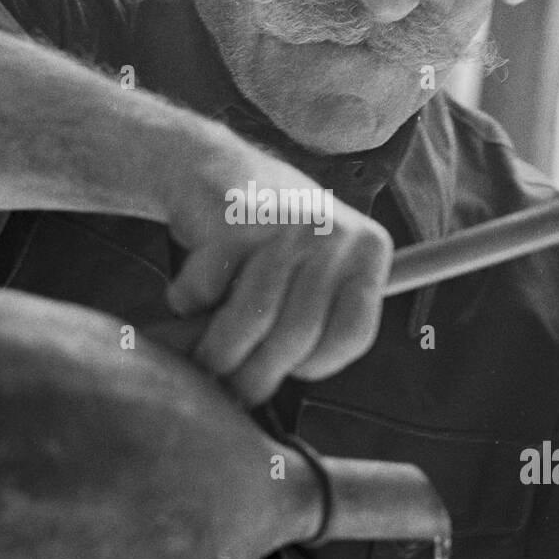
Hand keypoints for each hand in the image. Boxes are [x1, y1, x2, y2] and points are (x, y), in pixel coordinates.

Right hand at [163, 140, 391, 405]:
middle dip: (254, 373)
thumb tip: (266, 390)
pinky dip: (190, 302)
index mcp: (368, 251)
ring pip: (252, 319)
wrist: (210, 167)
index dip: (316, 364)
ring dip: (217, 349)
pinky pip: (209, 289)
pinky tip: (189, 294)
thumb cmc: (262, 236)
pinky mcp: (237, 219)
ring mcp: (287, 223)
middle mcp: (336, 233)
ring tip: (202, 355)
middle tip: (229, 385)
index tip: (288, 370)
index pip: (353, 334)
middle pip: (297, 335)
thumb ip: (310, 322)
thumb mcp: (311, 269)